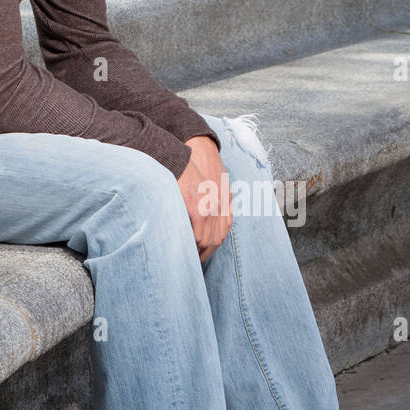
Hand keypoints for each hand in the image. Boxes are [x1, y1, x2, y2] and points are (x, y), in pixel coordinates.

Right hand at [177, 135, 231, 262]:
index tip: (203, 253)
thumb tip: (204, 213)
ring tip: (187, 260)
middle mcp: (222, 204)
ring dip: (199, 253)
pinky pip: (198, 235)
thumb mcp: (210, 178)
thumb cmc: (194, 161)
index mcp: (225, 198)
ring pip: (209, 240)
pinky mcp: (199, 208)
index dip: (213, 244)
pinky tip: (184, 249)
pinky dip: (193, 245)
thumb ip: (211, 196)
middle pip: (217, 238)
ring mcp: (211, 207)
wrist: (188, 146)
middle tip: (194, 262)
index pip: (224, 229)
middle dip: (206, 253)